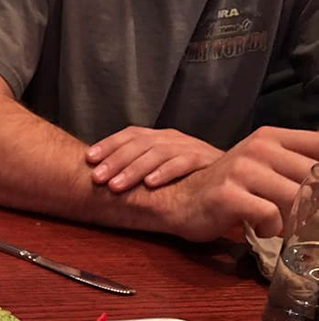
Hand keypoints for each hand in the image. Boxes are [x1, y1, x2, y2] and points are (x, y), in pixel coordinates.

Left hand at [86, 127, 221, 191]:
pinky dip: (166, 173)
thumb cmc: (188, 178)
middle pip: (139, 144)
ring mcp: (189, 147)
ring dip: (134, 170)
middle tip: (96, 178)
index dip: (108, 145)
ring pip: (157, 153)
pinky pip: (183, 163)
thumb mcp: (159, 168)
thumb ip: (136, 167)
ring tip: (115, 186)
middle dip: (115, 161)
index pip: (130, 134)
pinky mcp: (205, 160)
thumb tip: (101, 174)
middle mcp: (172, 138)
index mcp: (158, 137)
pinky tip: (150, 184)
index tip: (87, 159)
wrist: (233, 176)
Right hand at [167, 127, 318, 241]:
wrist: (179, 199)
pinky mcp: (229, 195)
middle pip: (312, 176)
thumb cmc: (226, 188)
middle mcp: (259, 148)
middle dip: (314, 203)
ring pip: (295, 197)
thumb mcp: (261, 166)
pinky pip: (270, 215)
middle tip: (304, 218)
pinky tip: (260, 229)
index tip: (316, 194)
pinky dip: (271, 229)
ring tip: (281, 225)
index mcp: (271, 137)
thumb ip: (292, 166)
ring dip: (294, 219)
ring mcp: (243, 170)